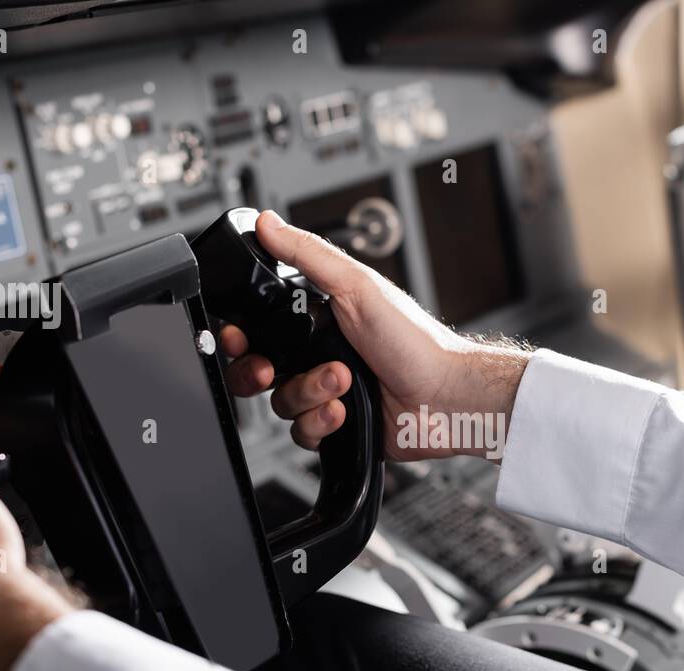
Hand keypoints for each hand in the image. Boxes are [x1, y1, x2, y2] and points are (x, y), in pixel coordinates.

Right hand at [222, 210, 530, 461]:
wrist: (444, 398)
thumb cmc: (414, 341)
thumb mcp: (357, 286)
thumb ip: (308, 255)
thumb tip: (269, 223)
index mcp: (319, 319)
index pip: (262, 326)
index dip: (243, 335)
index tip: (240, 338)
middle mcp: (318, 355)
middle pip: (259, 370)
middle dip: (263, 372)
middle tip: (272, 370)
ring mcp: (326, 392)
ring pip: (280, 404)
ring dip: (308, 394)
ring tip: (342, 382)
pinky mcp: (335, 427)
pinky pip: (302, 433)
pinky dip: (320, 424)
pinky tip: (344, 412)